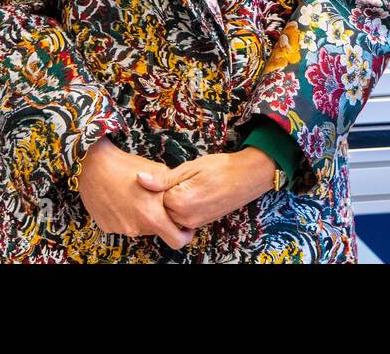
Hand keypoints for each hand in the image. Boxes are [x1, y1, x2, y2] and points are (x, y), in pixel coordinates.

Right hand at [76, 137, 194, 249]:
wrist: (95, 165)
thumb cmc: (128, 167)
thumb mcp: (160, 172)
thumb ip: (174, 190)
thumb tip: (184, 198)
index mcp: (153, 217)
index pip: (177, 240)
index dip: (185, 233)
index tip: (184, 224)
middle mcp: (136, 228)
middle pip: (158, 231)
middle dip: (162, 220)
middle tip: (158, 202)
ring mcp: (120, 229)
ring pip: (141, 228)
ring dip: (143, 216)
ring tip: (138, 196)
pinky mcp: (107, 226)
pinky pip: (124, 224)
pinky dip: (127, 215)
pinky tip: (124, 198)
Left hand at [135, 148, 275, 229]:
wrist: (249, 177)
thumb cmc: (222, 168)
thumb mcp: (191, 167)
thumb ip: (164, 178)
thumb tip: (140, 179)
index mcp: (180, 202)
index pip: (154, 196)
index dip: (159, 183)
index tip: (170, 174)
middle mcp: (185, 218)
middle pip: (161, 208)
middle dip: (164, 194)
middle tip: (181, 178)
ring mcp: (194, 222)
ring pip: (171, 214)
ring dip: (173, 201)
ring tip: (188, 184)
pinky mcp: (201, 222)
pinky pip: (182, 217)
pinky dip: (182, 206)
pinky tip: (194, 192)